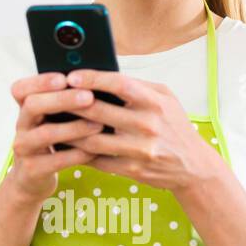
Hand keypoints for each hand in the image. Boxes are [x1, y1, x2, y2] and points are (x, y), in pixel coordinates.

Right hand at [4, 72, 105, 202]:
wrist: (32, 180)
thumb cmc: (50, 144)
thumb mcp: (50, 122)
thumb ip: (63, 105)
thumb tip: (97, 86)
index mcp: (25, 109)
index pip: (20, 89)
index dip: (40, 81)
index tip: (64, 78)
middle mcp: (21, 126)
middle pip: (33, 105)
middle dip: (63, 99)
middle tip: (89, 97)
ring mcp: (24, 149)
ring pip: (46, 133)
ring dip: (75, 128)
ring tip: (99, 124)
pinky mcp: (32, 170)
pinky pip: (56, 160)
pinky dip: (78, 154)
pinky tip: (95, 150)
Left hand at [63, 69, 224, 194]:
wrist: (193, 166)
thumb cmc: (175, 126)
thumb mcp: (166, 99)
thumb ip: (138, 86)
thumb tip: (102, 75)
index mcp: (154, 103)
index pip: (118, 84)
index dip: (92, 79)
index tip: (71, 76)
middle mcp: (147, 125)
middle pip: (97, 112)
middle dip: (70, 104)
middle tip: (52, 98)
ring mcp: (139, 150)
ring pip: (91, 140)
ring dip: (68, 131)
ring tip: (53, 123)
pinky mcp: (132, 170)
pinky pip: (97, 161)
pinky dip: (79, 153)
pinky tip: (67, 146)